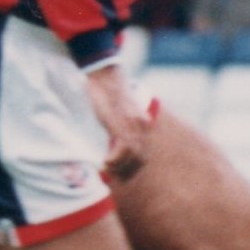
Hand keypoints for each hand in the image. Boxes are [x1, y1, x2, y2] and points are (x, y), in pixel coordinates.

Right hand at [84, 64, 152, 182]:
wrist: (105, 77)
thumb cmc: (108, 94)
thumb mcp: (119, 113)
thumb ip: (122, 126)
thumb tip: (116, 141)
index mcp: (143, 125)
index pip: (144, 154)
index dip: (133, 167)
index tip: (121, 173)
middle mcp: (141, 127)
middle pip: (141, 158)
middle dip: (127, 170)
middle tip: (112, 172)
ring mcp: (132, 126)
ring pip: (132, 156)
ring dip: (118, 166)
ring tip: (106, 167)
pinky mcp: (121, 123)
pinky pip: (122, 148)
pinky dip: (114, 159)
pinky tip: (104, 161)